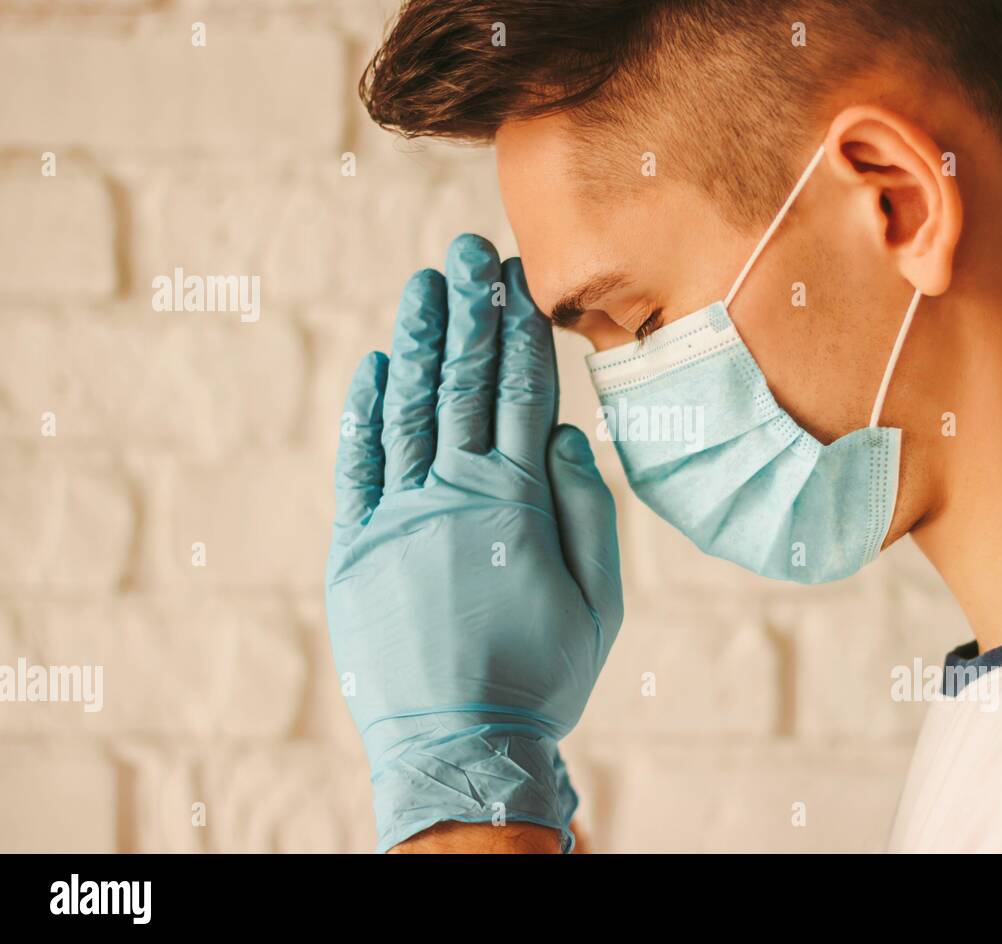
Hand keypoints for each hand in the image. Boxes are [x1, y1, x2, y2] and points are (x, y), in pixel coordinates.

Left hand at [326, 234, 621, 851]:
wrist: (460, 747)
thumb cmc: (542, 676)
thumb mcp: (599, 602)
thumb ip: (586, 512)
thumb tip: (565, 434)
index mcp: (514, 503)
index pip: (517, 393)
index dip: (517, 329)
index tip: (517, 277)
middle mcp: (452, 495)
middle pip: (460, 384)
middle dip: (467, 312)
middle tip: (468, 251)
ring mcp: (397, 518)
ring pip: (407, 410)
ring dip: (416, 342)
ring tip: (425, 285)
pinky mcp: (356, 548)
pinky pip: (359, 467)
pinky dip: (366, 413)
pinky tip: (375, 367)